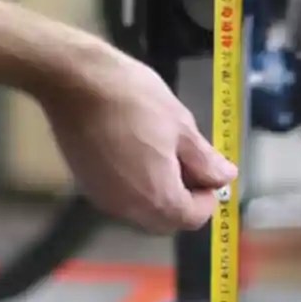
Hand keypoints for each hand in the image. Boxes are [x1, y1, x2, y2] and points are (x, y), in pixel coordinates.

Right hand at [41, 50, 237, 233]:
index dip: (208, 196)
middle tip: (187, 159)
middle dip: (183, 197)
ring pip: (141, 209)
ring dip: (158, 190)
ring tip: (161, 150)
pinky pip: (120, 196)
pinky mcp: (85, 183)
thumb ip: (205, 159)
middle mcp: (128, 209)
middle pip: (166, 220)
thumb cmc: (133, 98)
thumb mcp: (180, 125)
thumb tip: (225, 177)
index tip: (208, 167)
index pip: (193, 218)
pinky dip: (134, 183)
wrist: (74, 81)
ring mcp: (103, 198)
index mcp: (157, 198)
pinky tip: (134, 148)